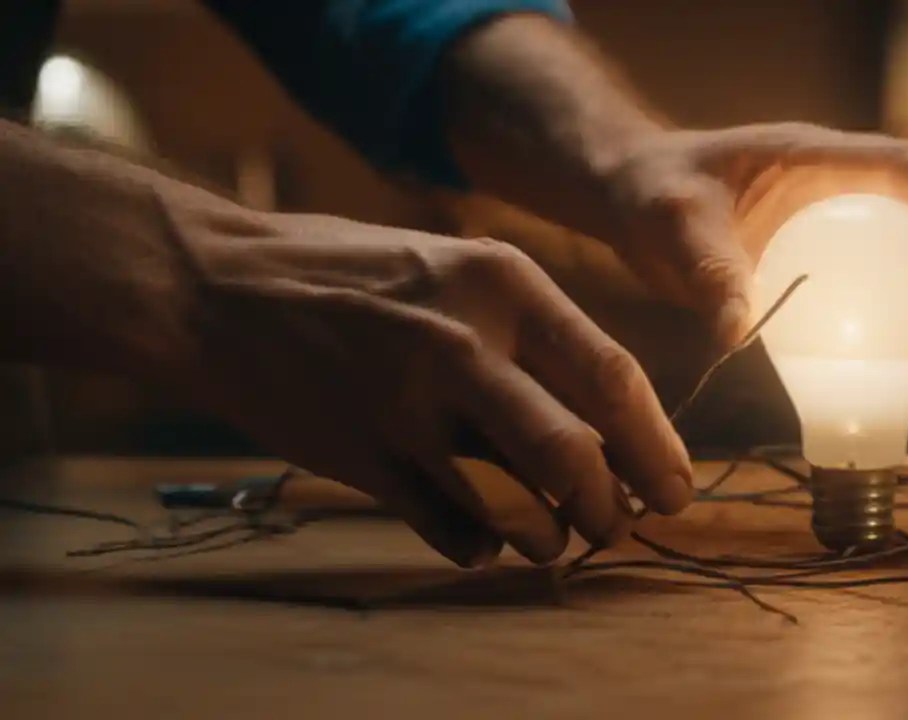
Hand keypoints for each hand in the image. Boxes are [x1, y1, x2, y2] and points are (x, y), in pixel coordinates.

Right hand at [171, 209, 692, 565]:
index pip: (611, 377)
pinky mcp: (362, 456)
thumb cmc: (353, 274)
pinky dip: (477, 547)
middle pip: (575, 452)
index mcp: (502, 283)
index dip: (657, 444)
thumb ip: (528, 338)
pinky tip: (481, 543)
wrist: (219, 285)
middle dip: (614, 507)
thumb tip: (607, 421)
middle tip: (621, 526)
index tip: (676, 488)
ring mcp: (407, 405)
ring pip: (516, 506)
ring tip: (555, 541)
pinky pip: (448, 529)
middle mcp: (462, 343)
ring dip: (550, 538)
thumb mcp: (455, 270)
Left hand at [599, 123, 907, 407]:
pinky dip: (892, 348)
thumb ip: (707, 266)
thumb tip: (737, 331)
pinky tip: (894, 397)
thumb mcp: (674, 221)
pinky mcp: (819, 271)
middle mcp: (837, 192)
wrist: (629, 200)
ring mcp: (833, 233)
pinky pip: (871, 306)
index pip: (905, 169)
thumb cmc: (650, 192)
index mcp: (814, 159)